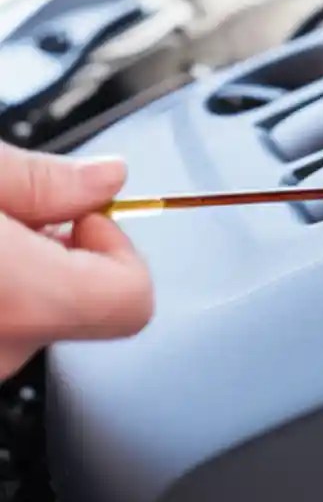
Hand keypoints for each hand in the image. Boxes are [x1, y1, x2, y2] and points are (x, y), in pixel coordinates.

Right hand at [0, 143, 152, 379]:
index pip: (130, 300)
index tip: (80, 215)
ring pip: (24, 322)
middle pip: (74, 308)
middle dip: (51, 255)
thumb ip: (40, 180)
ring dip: (11, 278)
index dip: (116, 248)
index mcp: (13, 297)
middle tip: (5, 215)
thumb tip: (107, 180)